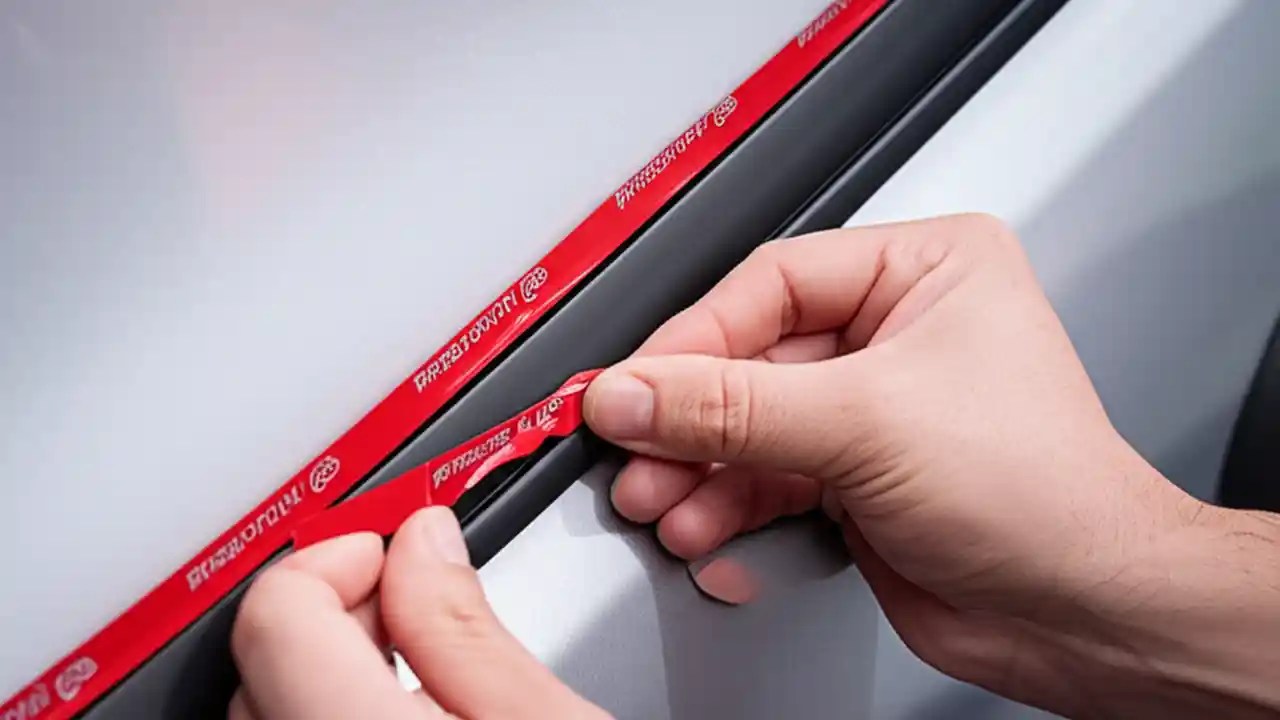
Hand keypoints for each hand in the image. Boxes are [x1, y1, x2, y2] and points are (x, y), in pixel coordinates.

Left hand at [228, 507, 607, 719]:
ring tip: (415, 649)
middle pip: (261, 655)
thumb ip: (471, 628)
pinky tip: (398, 702)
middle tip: (417, 585)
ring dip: (328, 655)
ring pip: (266, 701)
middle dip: (339, 600)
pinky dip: (326, 700)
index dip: (338, 551)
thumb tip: (423, 539)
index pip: (277, 611)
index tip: (394, 539)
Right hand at [583, 214, 1279, 717]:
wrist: (1081, 613)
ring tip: (664, 502)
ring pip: (751, 426)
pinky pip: (767, 478)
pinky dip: (730, 508)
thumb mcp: (866, 423)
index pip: (774, 283)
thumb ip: (731, 406)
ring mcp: (873, 409)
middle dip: (690, 417)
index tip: (631, 383)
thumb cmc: (1042, 492)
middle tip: (634, 448)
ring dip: (700, 471)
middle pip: (751, 359)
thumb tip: (634, 390)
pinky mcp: (855, 477)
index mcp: (925, 271)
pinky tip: (710, 534)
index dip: (694, 336)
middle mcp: (896, 332)